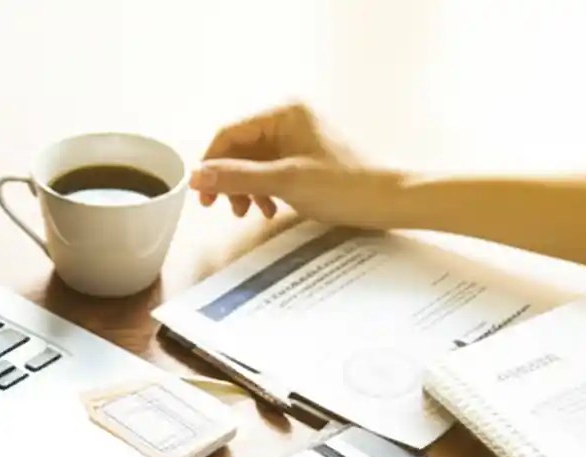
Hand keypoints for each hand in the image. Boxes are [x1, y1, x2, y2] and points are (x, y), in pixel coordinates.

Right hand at [189, 103, 406, 227]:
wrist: (388, 201)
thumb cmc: (345, 186)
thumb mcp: (284, 182)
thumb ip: (237, 177)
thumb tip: (197, 177)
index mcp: (283, 114)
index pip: (230, 134)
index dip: (210, 163)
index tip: (201, 193)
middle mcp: (287, 121)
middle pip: (239, 150)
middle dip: (229, 180)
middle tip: (220, 208)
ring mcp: (296, 140)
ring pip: (252, 164)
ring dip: (244, 189)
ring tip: (248, 212)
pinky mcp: (303, 159)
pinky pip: (269, 172)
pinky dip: (262, 191)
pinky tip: (269, 209)